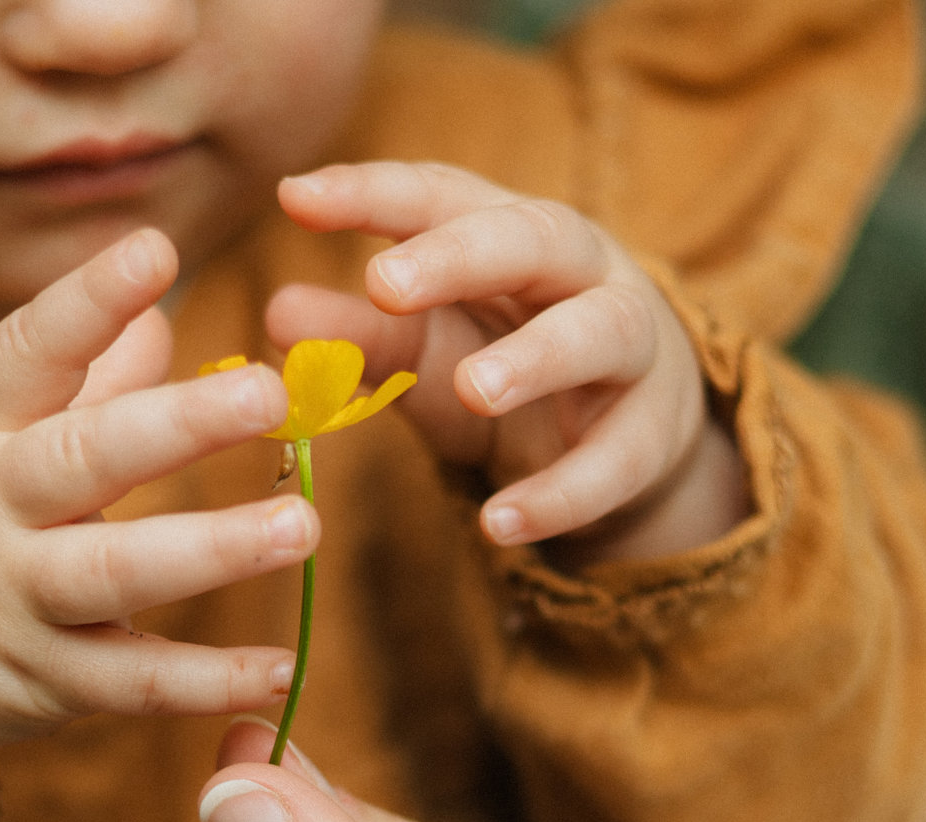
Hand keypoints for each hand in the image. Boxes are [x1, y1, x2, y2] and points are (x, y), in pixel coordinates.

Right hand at [0, 229, 319, 756]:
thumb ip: (76, 381)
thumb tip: (161, 317)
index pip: (28, 352)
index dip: (86, 302)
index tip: (154, 248)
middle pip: (82, 459)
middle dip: (175, 425)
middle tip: (265, 394)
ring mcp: (16, 599)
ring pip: (113, 574)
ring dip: (211, 551)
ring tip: (302, 525)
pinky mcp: (44, 681)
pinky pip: (130, 683)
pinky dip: (207, 682)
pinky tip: (281, 669)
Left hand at [268, 162, 747, 563]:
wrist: (627, 437)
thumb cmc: (507, 362)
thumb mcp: (426, 347)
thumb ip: (360, 332)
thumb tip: (276, 313)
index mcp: (510, 234)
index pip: (442, 195)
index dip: (372, 193)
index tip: (292, 197)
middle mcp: (580, 273)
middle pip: (535, 238)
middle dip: (460, 256)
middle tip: (384, 283)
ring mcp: (628, 351)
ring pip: (601, 334)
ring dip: (537, 359)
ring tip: (476, 389)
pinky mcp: (650, 436)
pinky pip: (615, 461)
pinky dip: (560, 493)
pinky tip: (498, 524)